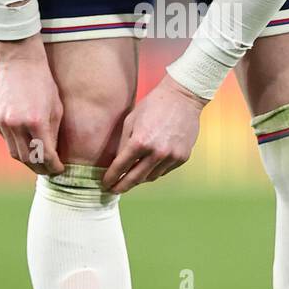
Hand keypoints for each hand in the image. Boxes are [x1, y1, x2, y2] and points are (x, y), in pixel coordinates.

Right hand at [0, 35, 63, 174]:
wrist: (20, 62)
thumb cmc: (43, 84)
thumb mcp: (56, 108)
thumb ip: (53, 133)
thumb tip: (51, 155)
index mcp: (36, 121)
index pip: (45, 155)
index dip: (53, 166)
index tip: (59, 170)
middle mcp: (17, 124)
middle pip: (28, 159)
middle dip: (40, 168)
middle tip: (49, 171)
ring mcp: (3, 122)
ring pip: (14, 153)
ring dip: (27, 161)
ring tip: (38, 163)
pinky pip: (7, 140)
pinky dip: (17, 146)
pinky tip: (26, 145)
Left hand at [101, 73, 206, 193]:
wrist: (182, 98)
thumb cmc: (153, 105)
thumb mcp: (131, 121)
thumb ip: (124, 144)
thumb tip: (117, 164)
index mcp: (140, 141)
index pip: (120, 167)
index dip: (111, 178)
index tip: (106, 183)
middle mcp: (156, 153)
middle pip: (135, 179)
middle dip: (122, 186)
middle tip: (114, 190)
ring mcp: (171, 157)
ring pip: (151, 177)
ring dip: (139, 179)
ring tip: (132, 177)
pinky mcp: (182, 158)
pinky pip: (164, 171)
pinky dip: (155, 171)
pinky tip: (149, 166)